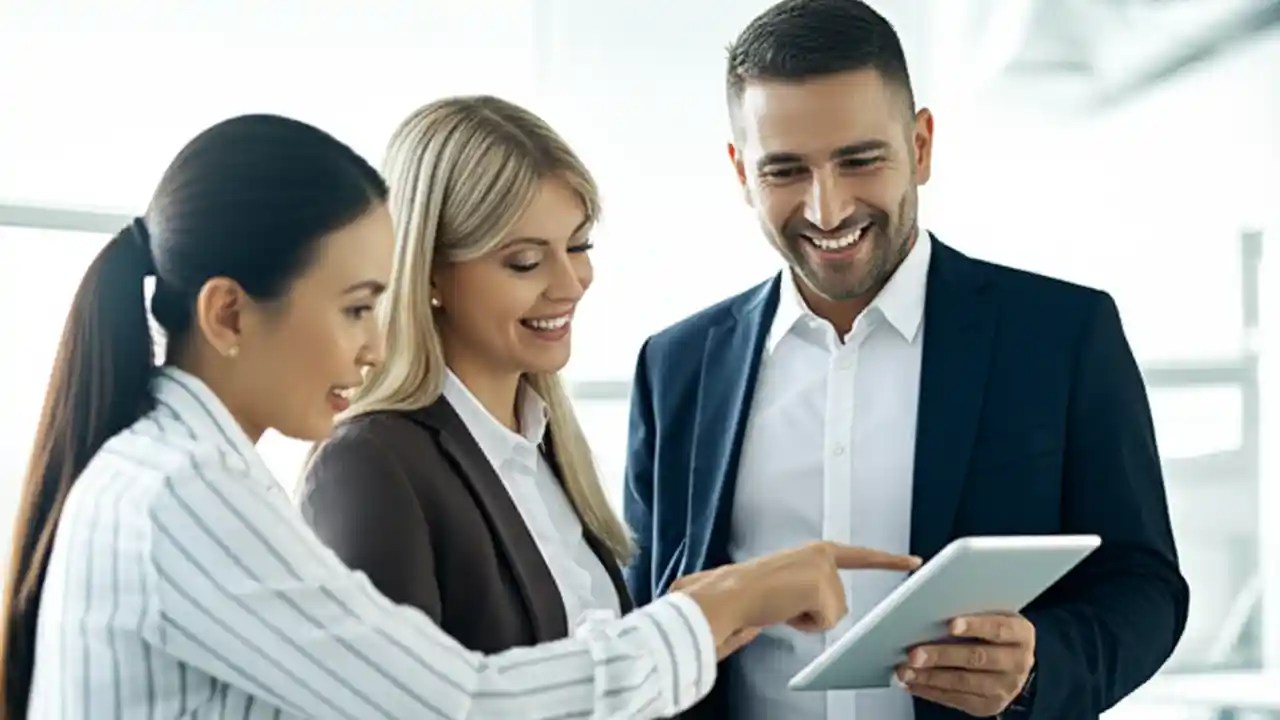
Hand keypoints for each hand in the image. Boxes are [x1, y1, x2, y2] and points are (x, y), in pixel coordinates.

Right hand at [676, 542, 920, 658]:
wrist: (732, 593)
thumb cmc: (752, 591)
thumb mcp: (790, 582)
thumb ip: (812, 587)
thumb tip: (823, 609)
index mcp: (816, 551)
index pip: (859, 555)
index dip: (888, 560)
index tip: (914, 561)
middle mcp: (823, 555)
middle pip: (840, 602)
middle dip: (815, 611)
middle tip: (785, 602)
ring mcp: (824, 569)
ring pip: (834, 613)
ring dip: (807, 617)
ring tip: (782, 604)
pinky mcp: (821, 586)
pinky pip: (825, 621)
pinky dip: (804, 623)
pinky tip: (785, 609)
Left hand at [897, 613, 1035, 716]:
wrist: (1012, 662)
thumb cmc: (994, 632)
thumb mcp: (993, 615)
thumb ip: (972, 610)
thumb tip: (933, 606)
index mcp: (1021, 635)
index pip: (999, 629)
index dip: (975, 626)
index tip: (950, 624)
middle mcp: (1018, 662)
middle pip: (977, 658)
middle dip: (942, 656)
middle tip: (915, 653)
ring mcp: (1005, 687)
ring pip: (964, 682)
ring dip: (930, 677)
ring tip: (906, 670)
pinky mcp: (990, 705)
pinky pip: (957, 699)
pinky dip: (931, 691)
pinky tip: (914, 683)